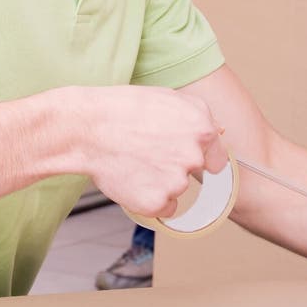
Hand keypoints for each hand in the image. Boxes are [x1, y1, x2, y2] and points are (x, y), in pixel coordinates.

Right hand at [74, 85, 227, 217]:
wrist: (89, 128)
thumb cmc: (124, 109)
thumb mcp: (170, 98)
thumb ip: (198, 117)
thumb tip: (217, 132)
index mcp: (202, 128)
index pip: (217, 158)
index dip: (201, 156)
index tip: (185, 154)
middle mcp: (194, 155)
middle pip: (195, 171)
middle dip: (178, 164)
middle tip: (151, 151)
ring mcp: (176, 181)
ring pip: (178, 188)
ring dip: (162, 180)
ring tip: (136, 159)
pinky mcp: (157, 202)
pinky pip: (165, 207)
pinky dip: (151, 198)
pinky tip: (134, 177)